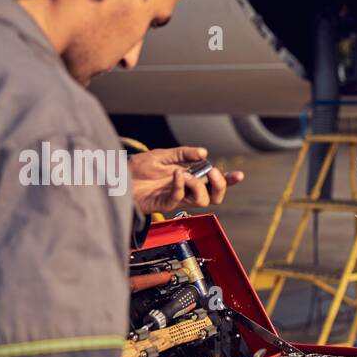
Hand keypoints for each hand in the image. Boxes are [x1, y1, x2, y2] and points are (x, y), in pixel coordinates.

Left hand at [129, 146, 244, 214]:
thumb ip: (183, 153)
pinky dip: (180, 185)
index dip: (228, 181)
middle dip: (220, 185)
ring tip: (185, 174)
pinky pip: (180, 198)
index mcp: (189, 177)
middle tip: (211, 173)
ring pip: (202, 200)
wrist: (118, 179)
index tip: (239, 175)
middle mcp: (186, 189)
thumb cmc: (138, 169)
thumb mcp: (162, 155)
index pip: (213, 182)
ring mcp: (177, 197)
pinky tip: (175, 175)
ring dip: (198, 185)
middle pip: (215, 197)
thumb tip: (204, 153)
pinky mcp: (165, 204)